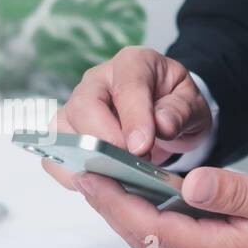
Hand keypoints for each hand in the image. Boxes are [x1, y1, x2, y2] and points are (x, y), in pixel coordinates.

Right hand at [42, 47, 212, 189]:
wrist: (163, 112)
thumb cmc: (174, 104)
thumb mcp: (192, 104)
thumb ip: (180, 111)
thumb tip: (162, 124)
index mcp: (132, 64)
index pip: (127, 86)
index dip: (133, 118)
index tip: (142, 147)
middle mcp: (97, 81)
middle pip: (84, 107)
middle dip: (105, 142)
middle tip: (131, 165)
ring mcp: (76, 106)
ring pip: (63, 131)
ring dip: (85, 160)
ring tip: (114, 177)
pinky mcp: (66, 132)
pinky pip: (55, 154)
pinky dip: (70, 173)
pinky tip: (97, 182)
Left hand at [71, 167, 247, 247]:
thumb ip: (237, 192)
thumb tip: (190, 183)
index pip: (152, 227)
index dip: (115, 201)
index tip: (90, 174)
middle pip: (142, 238)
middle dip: (108, 206)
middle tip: (81, 172)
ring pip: (152, 242)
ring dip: (123, 213)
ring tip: (99, 180)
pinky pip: (169, 241)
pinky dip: (146, 219)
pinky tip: (138, 196)